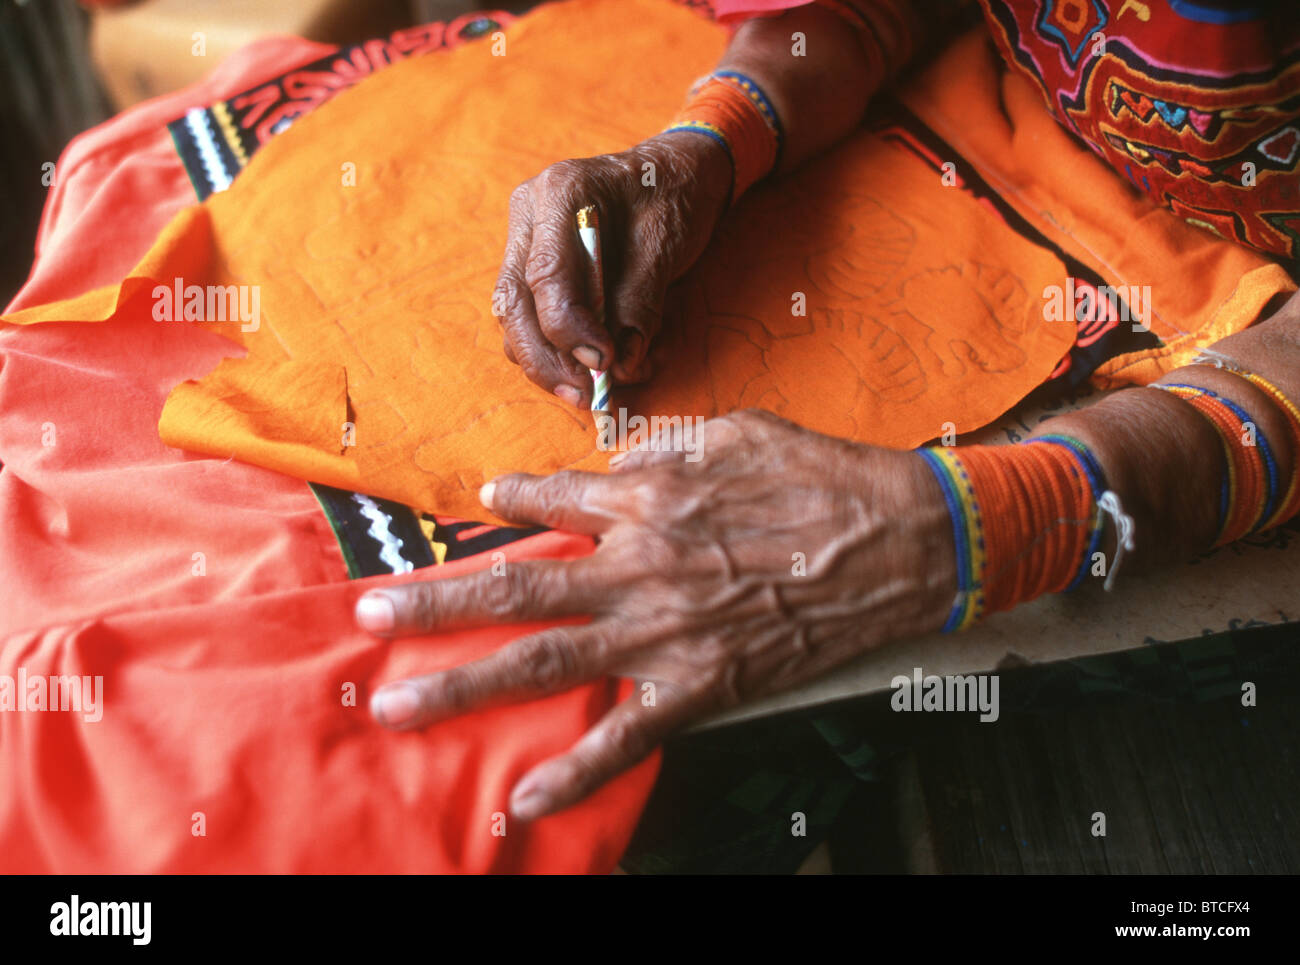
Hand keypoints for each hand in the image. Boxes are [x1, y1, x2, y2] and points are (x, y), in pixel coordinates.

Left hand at [356, 410, 956, 819]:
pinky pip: (627, 735)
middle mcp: (636, 564)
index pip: (548, 499)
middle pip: (513, 586)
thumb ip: (658, 446)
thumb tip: (603, 456)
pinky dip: (575, 771)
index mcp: (643, 495)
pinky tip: (524, 798)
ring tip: (397, 704)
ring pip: (544, 661)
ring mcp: (664, 631)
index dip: (506, 501)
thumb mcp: (732, 431)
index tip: (476, 506)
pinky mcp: (703, 684)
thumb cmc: (819, 475)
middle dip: (432, 602)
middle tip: (369, 613)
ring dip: (462, 682)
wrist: (901, 539)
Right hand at [493, 131, 732, 406]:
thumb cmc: (675, 198)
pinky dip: (557, 351)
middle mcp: (531, 214)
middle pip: (515, 303)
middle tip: (587, 397)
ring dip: (548, 363)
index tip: (604, 363)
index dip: (570, 329)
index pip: (546, 275)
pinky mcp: (532, 267)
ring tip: (593, 393)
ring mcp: (525, 240)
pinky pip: (530, 319)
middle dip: (548, 359)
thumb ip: (638, 305)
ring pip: (514, 318)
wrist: (675, 174)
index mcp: (562, 192)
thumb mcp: (666, 247)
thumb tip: (619, 366)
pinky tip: (593, 368)